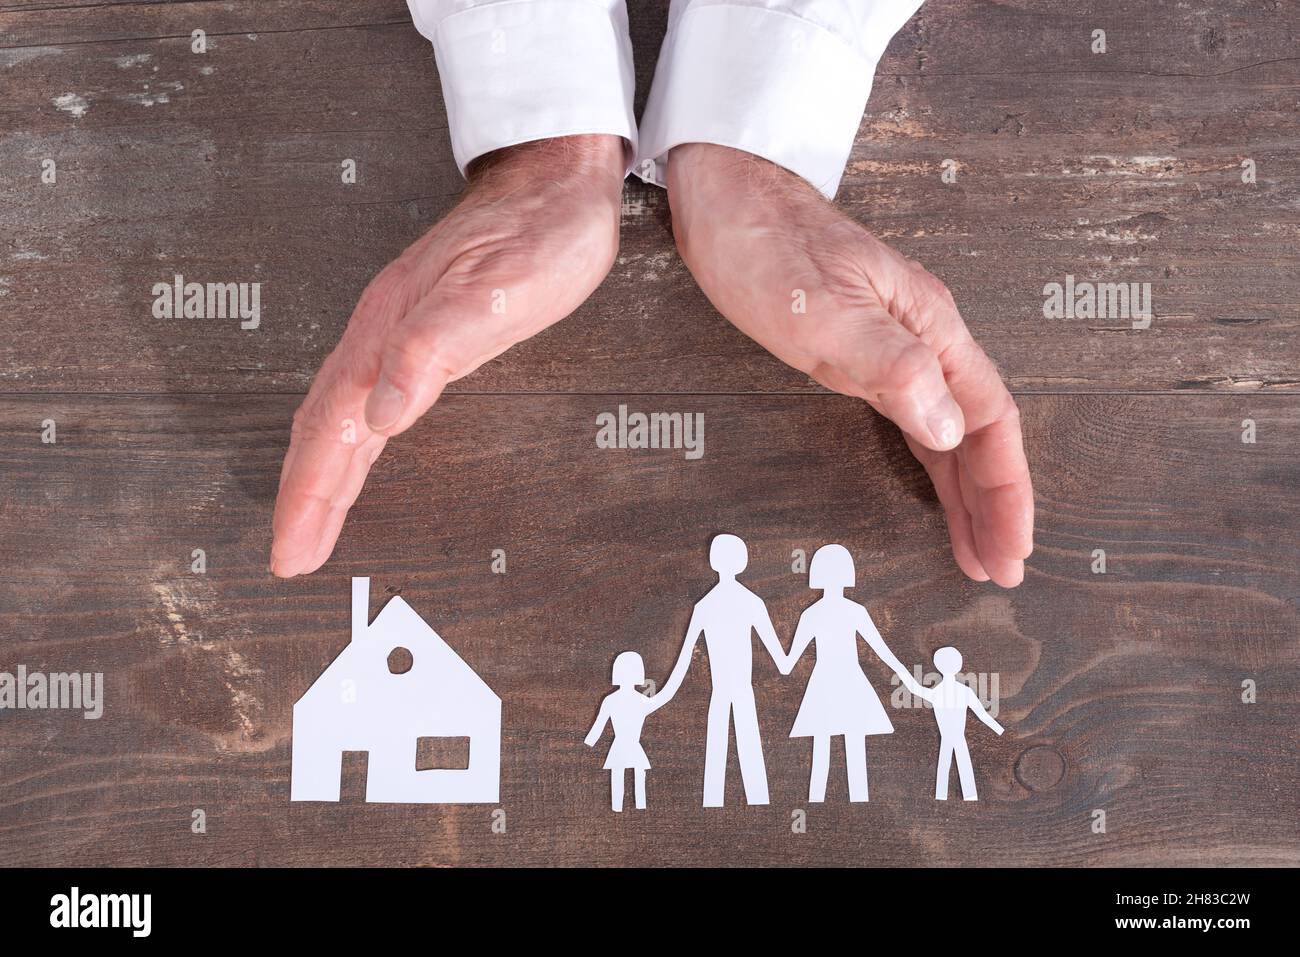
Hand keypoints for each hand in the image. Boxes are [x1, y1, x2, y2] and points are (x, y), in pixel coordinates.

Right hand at [271, 135, 625, 576]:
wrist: (557, 179)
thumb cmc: (540, 231)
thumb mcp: (499, 292)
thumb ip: (438, 348)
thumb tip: (383, 414)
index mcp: (391, 328)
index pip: (335, 427)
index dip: (310, 491)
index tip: (293, 548)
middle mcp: (385, 332)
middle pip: (327, 428)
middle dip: (304, 496)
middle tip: (290, 556)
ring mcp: (400, 331)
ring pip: (344, 417)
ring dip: (323, 475)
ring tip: (308, 525)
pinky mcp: (424, 331)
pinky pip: (370, 399)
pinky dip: (354, 443)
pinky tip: (358, 456)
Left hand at [667, 144, 1033, 586]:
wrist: (723, 191)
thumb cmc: (765, 244)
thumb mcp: (823, 312)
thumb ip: (890, 367)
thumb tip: (949, 431)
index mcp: (929, 327)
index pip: (990, 421)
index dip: (1005, 490)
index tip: (1011, 548)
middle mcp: (924, 336)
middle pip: (979, 433)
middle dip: (994, 503)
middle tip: (1001, 568)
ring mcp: (894, 343)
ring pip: (948, 430)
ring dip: (965, 490)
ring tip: (975, 547)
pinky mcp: (859, 350)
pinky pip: (913, 418)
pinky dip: (930, 461)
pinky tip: (933, 486)